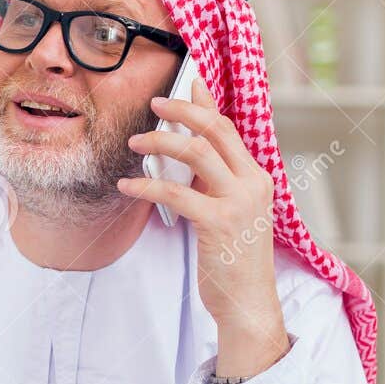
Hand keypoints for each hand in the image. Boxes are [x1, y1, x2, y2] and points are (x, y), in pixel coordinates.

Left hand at [118, 76, 287, 375]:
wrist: (248, 303)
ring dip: (161, 141)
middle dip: (181, 110)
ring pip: (197, 152)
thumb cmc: (232, 260)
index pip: (230, 127)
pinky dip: (147, 184)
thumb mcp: (230, 213)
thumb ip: (215, 183)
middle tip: (153, 104)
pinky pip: (176, 192)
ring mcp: (239, 202)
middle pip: (216, 128)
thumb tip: (188, 155)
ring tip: (135, 142)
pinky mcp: (219, 223)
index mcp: (257, 177)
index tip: (187, 80)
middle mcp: (253, 183)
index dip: (205, 102)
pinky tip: (127, 185)